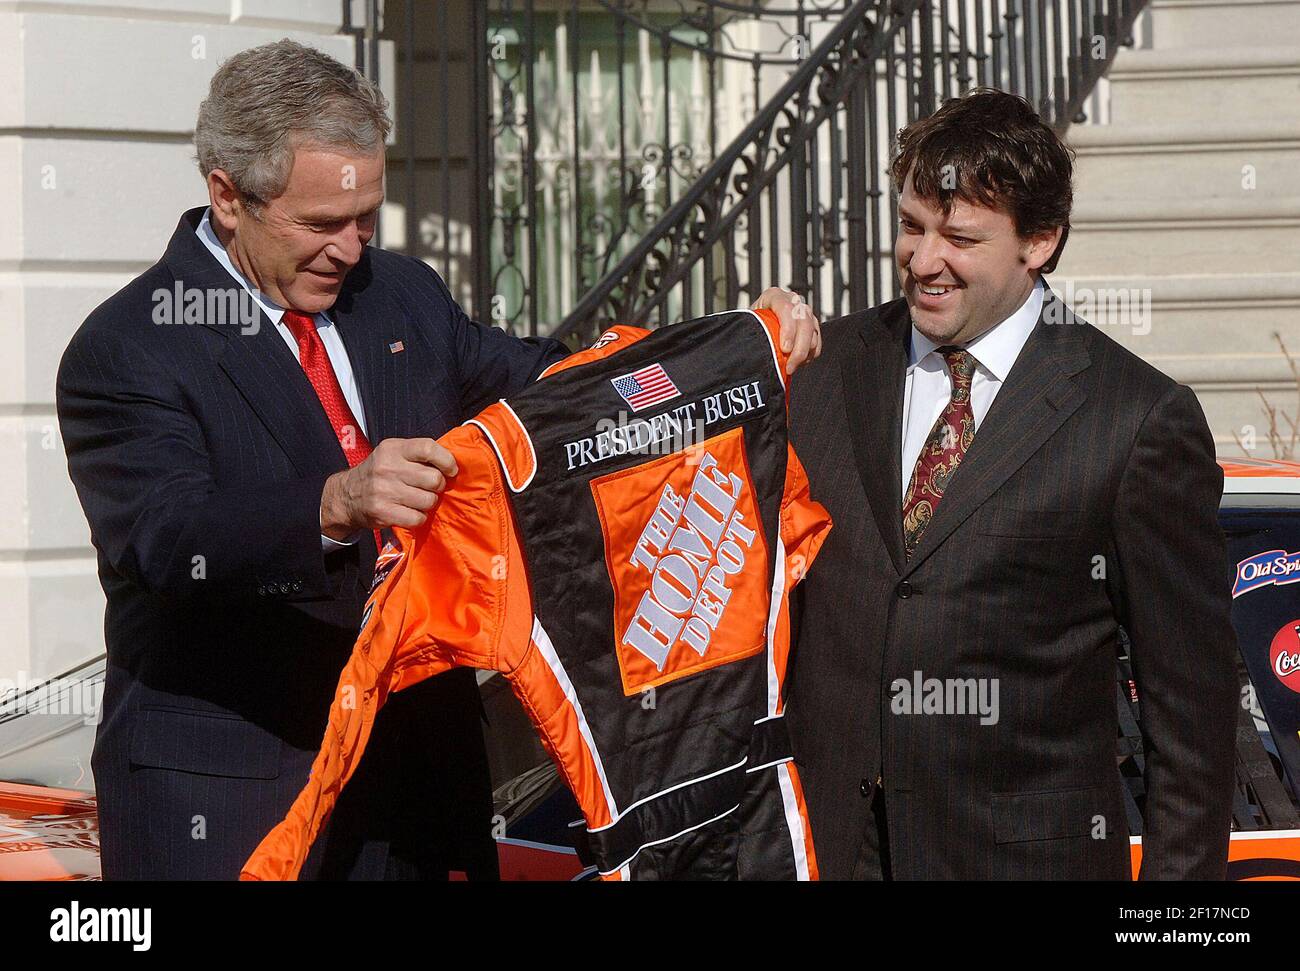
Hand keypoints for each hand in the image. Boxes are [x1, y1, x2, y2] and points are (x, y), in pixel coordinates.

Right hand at [320, 438, 457, 537]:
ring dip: (428, 503)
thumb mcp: (393, 454)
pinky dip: (419, 517)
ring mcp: (384, 491)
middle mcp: (388, 468)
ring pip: (428, 500)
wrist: (347, 496)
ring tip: (417, 500)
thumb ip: (418, 454)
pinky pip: (418, 518)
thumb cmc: (379, 473)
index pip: (428, 448)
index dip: (446, 460)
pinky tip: (410, 512)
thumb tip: (451, 463)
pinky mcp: (383, 512)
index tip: (451, 470)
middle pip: (433, 479)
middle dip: (438, 486)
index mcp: (393, 449)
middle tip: (429, 488)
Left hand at [751, 286, 821, 375]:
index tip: (785, 349)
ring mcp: (803, 313)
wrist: (756, 328)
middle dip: (799, 348)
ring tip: (791, 367)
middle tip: (789, 366)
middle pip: (803, 322)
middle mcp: (792, 302)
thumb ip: (750, 330)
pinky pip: (816, 341)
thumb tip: (749, 347)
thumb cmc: (749, 325)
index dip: (788, 330)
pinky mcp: (811, 326)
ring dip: (804, 354)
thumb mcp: (746, 324)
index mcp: (774, 296)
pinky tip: (799, 363)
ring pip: (812, 332)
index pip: (786, 309)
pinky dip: (810, 354)